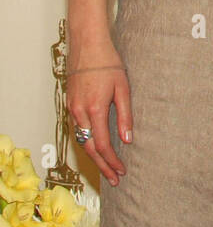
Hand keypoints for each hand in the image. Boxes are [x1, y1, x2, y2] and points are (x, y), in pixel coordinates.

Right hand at [67, 36, 131, 184]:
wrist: (88, 46)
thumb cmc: (109, 63)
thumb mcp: (123, 87)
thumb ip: (125, 114)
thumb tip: (127, 139)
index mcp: (94, 109)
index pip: (102, 144)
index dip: (112, 161)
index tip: (121, 171)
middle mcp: (79, 113)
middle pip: (89, 148)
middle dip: (102, 166)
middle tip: (114, 179)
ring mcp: (72, 110)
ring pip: (82, 141)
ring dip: (94, 157)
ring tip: (107, 169)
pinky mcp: (70, 106)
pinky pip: (78, 131)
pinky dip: (87, 144)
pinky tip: (96, 149)